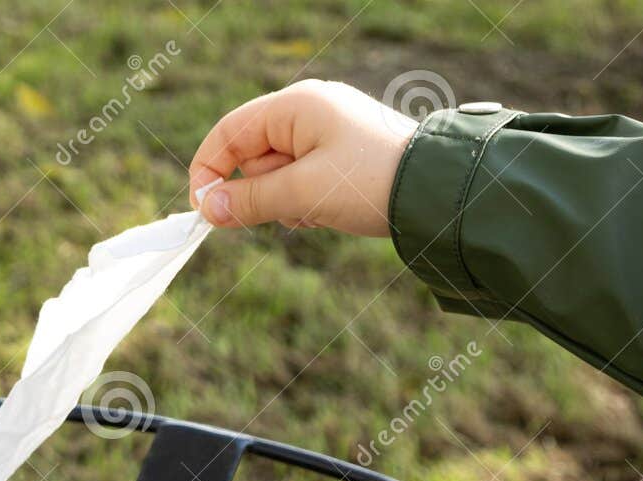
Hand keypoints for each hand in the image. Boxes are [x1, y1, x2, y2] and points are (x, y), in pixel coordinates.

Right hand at [189, 80, 418, 235]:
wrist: (439, 191)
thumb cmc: (371, 180)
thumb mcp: (303, 193)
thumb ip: (249, 200)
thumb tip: (207, 208)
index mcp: (296, 106)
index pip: (229, 132)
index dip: (209, 170)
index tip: (204, 210)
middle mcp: (307, 112)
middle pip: (251, 156)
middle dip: (259, 192)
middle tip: (283, 212)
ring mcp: (324, 134)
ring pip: (274, 175)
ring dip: (283, 202)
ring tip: (317, 211)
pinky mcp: (337, 157)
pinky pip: (298, 182)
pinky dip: (302, 203)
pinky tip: (327, 212)